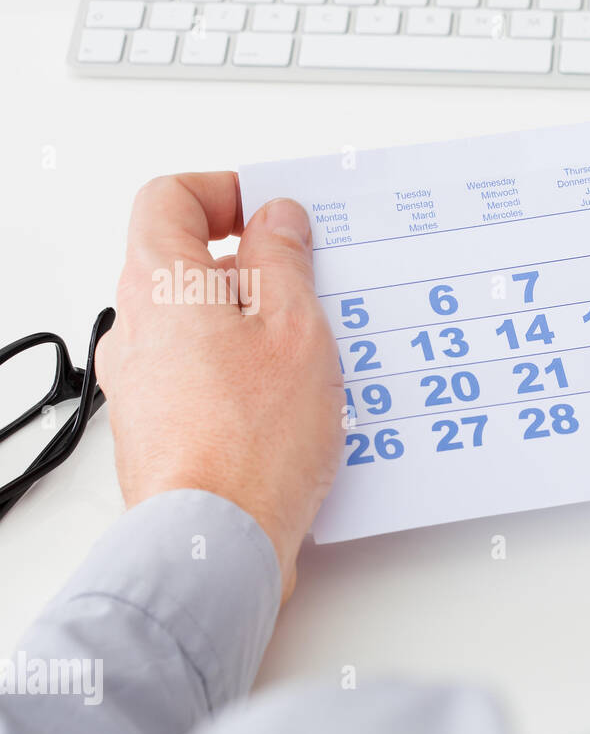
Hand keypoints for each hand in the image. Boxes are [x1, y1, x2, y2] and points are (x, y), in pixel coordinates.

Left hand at [95, 172, 343, 601]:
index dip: (224, 193)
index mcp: (160, 284)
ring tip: (310, 354)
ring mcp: (142, 383)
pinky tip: (291, 402)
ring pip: (199, 324)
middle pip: (185, 263)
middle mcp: (136, 329)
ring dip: (252, 324)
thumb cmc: (252, 442)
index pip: (170, 198)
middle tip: (308, 283)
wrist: (217, 540)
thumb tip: (277, 221)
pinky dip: (243, 372)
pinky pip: (203, 376)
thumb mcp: (294, 327)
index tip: (272, 213)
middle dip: (252, 264)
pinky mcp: (161, 427)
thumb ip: (283, 260)